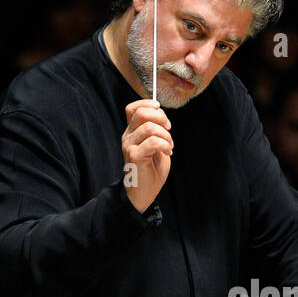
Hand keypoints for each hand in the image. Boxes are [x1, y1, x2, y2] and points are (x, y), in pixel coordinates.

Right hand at [121, 98, 171, 212]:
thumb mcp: (156, 144)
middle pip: (141, 113)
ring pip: (150, 127)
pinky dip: (165, 145)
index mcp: (132, 131)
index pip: (133, 108)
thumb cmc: (151, 169)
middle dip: (161, 118)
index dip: (148, 104)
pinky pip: (153, 142)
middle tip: (168, 130)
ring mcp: (129, 146)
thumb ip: (156, 129)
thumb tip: (161, 116)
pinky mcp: (134, 156)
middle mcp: (128, 136)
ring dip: (166, 136)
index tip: (160, 111)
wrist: (144, 192)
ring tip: (169, 146)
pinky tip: (167, 152)